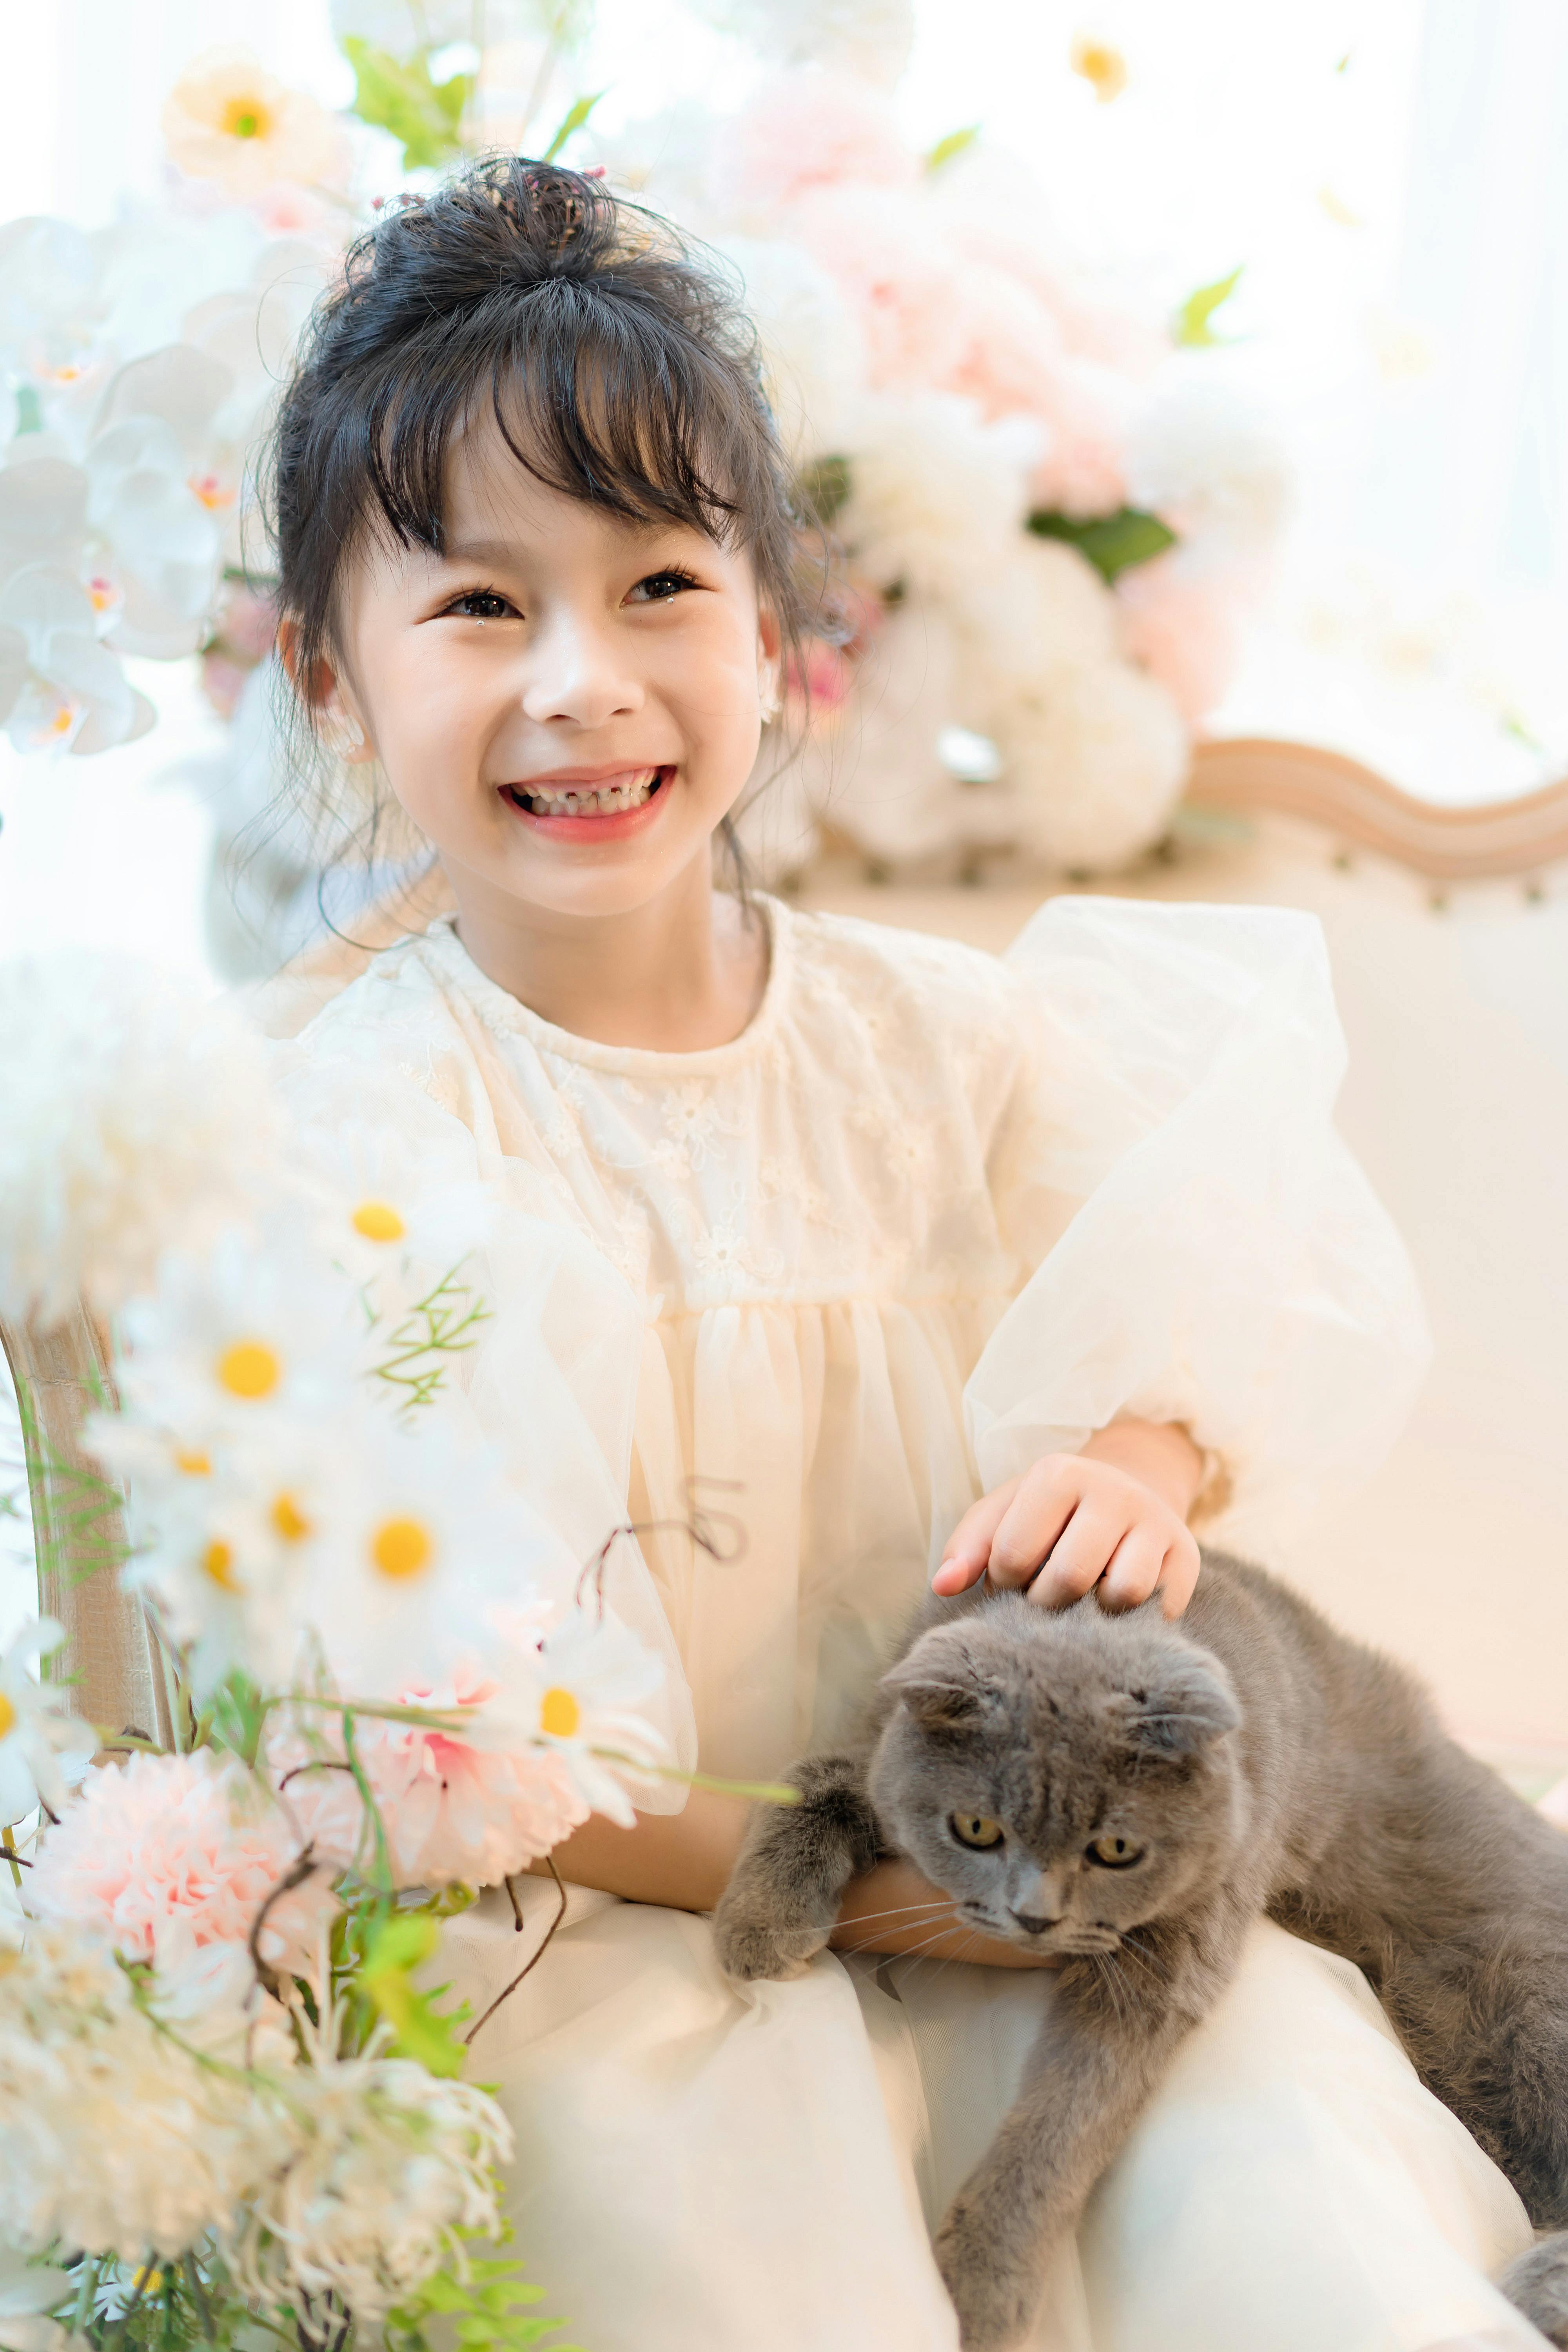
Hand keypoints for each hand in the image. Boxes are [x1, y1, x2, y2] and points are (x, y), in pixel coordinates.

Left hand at [932, 1428, 1202, 1618]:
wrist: (1124, 1495)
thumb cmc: (1049, 1514)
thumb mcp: (1003, 1515)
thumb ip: (967, 1548)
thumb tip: (944, 1586)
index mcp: (1059, 1473)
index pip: (1014, 1552)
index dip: (1003, 1583)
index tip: (1010, 1580)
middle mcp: (1114, 1491)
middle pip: (1070, 1577)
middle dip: (1045, 1603)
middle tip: (1043, 1598)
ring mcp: (1156, 1523)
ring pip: (1123, 1593)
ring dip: (1093, 1614)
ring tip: (1082, 1601)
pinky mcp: (1187, 1557)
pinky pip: (1157, 1608)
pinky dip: (1130, 1621)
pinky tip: (1114, 1609)